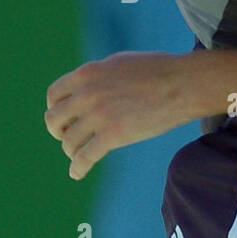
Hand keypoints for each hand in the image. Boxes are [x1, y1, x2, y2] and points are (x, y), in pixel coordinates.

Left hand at [44, 51, 188, 179]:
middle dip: (58, 130)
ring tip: (78, 155)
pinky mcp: (113, 135)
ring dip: (70, 151)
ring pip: (68, 141)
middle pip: (54, 119)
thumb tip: (86, 89)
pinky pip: (84, 157)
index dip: (55, 108)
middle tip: (67, 136)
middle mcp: (87, 93)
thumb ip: (97, 77)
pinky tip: (76, 173)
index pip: (54, 95)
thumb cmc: (157, 71)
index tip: (63, 117)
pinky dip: (77, 168)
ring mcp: (99, 115)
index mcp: (87, 73)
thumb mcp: (118, 63)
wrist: (183, 84)